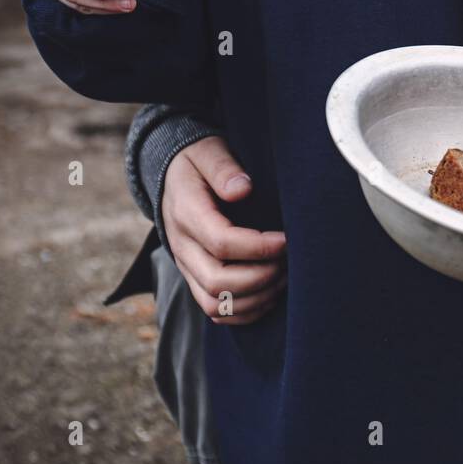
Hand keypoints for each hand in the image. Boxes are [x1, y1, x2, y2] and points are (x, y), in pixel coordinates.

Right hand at [161, 136, 287, 323]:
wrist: (173, 177)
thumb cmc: (198, 162)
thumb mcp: (208, 152)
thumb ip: (223, 169)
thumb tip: (242, 189)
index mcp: (186, 213)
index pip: (221, 242)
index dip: (258, 247)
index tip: (287, 240)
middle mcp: (182, 246)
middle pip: (217, 281)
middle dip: (261, 277)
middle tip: (290, 262)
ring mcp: (186, 266)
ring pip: (215, 303)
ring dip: (256, 298)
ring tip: (284, 278)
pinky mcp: (195, 278)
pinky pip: (215, 311)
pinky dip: (245, 311)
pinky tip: (270, 294)